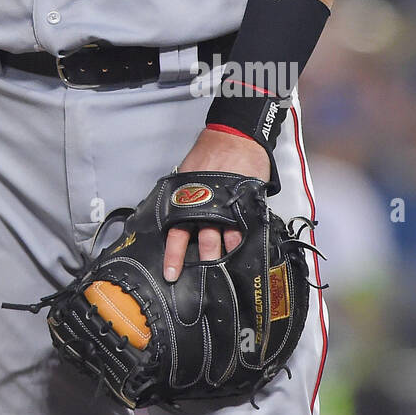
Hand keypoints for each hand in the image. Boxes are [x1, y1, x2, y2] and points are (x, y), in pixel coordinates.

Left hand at [162, 128, 270, 282]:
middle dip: (202, 260)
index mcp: (186, 199)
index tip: (171, 272)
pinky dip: (242, 238)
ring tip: (224, 267)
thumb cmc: (208, 154)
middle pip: (201, 239)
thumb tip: (174, 217)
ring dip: (223, 253)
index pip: (176, 231)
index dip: (173, 254)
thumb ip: (184, 197)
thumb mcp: (188, 174)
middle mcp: (204, 205)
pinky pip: (243, 225)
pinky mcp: (244, 202)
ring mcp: (226, 205)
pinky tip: (241, 248)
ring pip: (223, 235)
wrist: (234, 136)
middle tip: (200, 277)